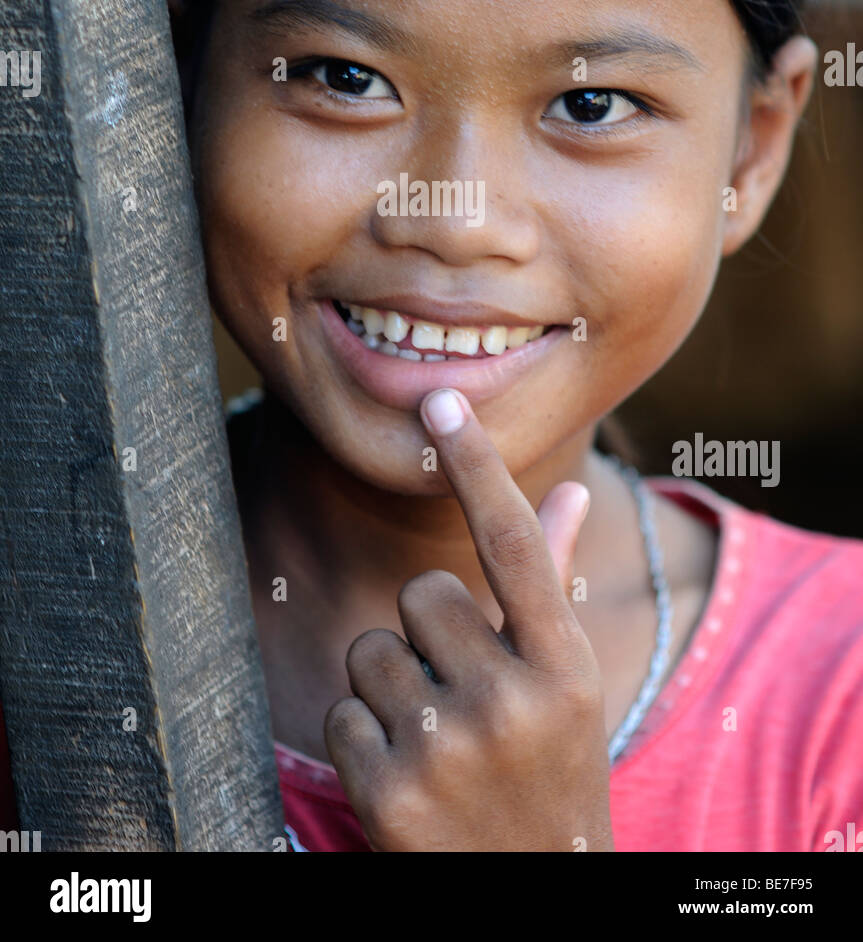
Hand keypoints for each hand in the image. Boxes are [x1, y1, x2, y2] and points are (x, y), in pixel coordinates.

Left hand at [323, 387, 613, 851]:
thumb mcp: (566, 688)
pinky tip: (407, 781)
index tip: (442, 402)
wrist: (530, 901)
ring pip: (372, 649)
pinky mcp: (389, 794)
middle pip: (421, 594)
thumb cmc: (548, 775)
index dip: (477, 467)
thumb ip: (551, 587)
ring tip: (437, 742)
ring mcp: (449, 750)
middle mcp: (512, 702)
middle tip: (462, 694)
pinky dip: (363, 741)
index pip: (514, 545)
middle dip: (427, 632)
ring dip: (391, 687)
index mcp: (565, 668)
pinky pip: (342, 713)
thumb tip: (570, 488)